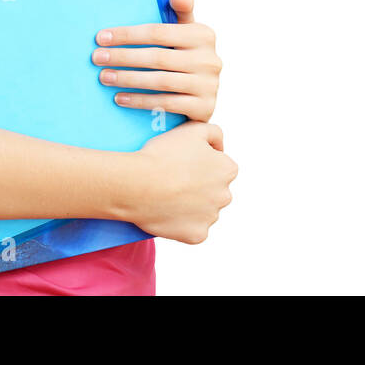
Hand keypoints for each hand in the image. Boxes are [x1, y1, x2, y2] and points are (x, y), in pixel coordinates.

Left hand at [93, 0, 220, 122]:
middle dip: (123, 57)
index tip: (100, 37)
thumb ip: (182, 12)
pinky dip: (140, 101)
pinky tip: (119, 98)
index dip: (128, 34)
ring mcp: (208, 85)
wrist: (206, 95)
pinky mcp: (204, 108)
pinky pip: (166, 104)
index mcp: (203, 34)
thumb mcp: (187, 32)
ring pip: (161, 81)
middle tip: (96, 58)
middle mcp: (210, 59)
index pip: (159, 32)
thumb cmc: (187, 56)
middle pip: (157, 57)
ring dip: (128, 79)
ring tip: (104, 77)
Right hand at [129, 120, 236, 242]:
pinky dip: (182, 225)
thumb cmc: (163, 154)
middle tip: (174, 180)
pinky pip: (193, 230)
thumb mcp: (193, 128)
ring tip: (167, 197)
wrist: (137, 185)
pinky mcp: (197, 235)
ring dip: (192, 206)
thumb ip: (214, 132)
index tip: (183, 163)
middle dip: (200, 187)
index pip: (221, 167)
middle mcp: (225, 195)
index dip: (201, 164)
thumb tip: (220, 147)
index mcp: (227, 170)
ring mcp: (211, 218)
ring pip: (204, 211)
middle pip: (215, 191)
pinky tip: (167, 213)